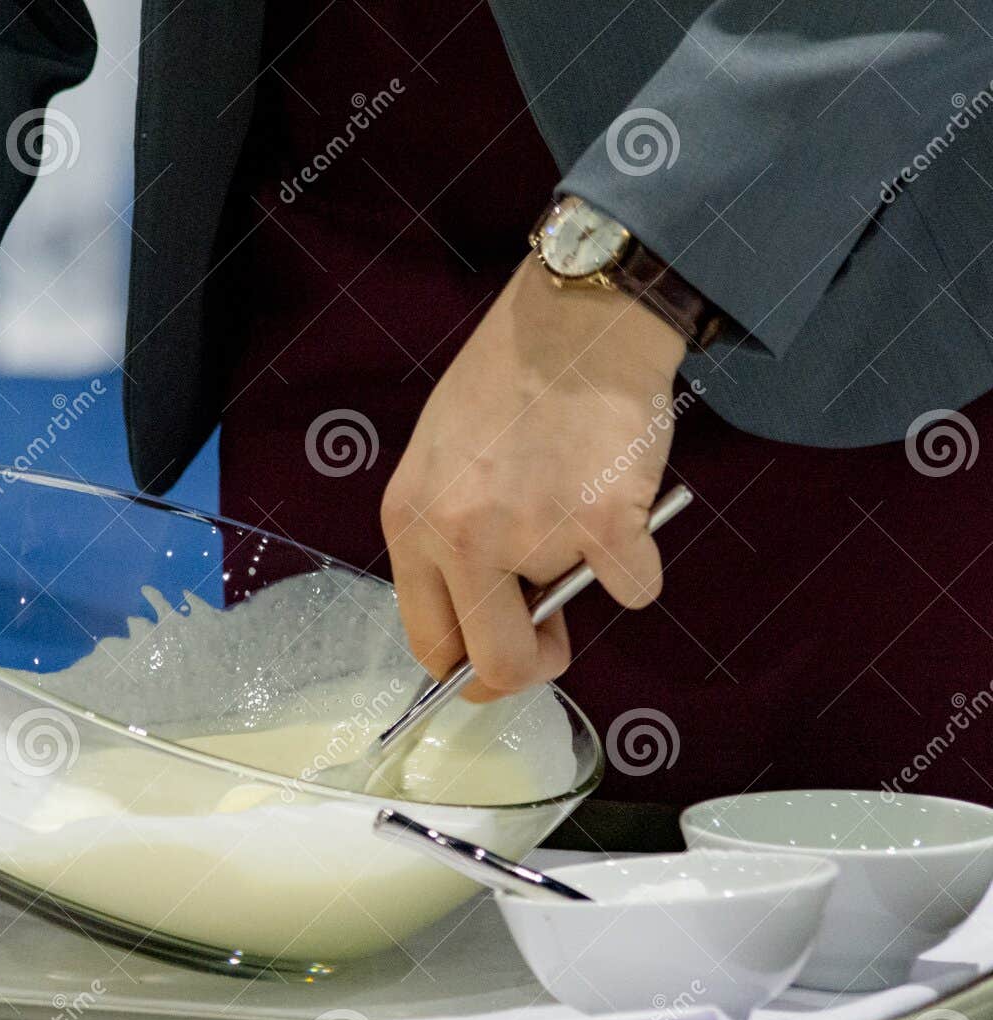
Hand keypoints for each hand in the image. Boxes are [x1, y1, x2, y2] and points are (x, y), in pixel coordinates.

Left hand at [380, 261, 686, 698]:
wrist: (574, 319)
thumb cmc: (507, 382)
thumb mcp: (439, 465)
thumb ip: (450, 542)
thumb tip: (483, 618)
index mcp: (410, 524)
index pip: (428, 642)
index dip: (468, 668)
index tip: (496, 660)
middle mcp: (459, 538)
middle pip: (492, 665)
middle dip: (528, 667)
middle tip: (554, 640)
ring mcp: (531, 534)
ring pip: (572, 619)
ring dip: (583, 581)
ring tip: (579, 508)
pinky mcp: (603, 524)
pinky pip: (635, 589)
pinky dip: (641, 561)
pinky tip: (625, 506)